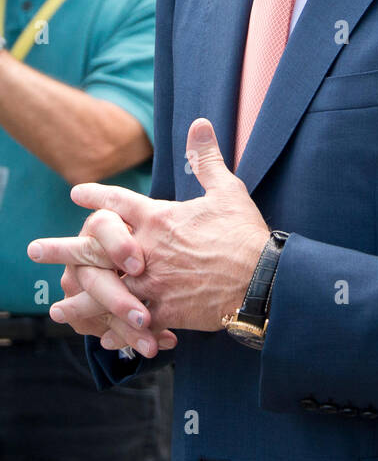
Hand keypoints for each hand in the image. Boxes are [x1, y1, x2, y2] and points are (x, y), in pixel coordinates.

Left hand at [30, 117, 269, 341]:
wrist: (260, 278)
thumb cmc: (244, 232)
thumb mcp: (226, 189)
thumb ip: (206, 158)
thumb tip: (199, 123)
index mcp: (160, 218)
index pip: (119, 203)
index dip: (96, 196)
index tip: (77, 193)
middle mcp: (147, 250)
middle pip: (95, 247)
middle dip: (62, 249)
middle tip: (33, 250)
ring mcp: (151, 283)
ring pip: (104, 291)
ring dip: (77, 299)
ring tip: (56, 305)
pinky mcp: (163, 312)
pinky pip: (130, 323)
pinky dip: (114, 331)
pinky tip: (100, 336)